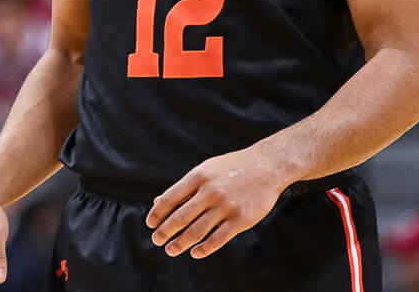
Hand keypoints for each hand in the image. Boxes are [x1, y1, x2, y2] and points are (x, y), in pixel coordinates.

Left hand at [146, 147, 290, 258]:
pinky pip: (218, 239)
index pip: (170, 198)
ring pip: (196, 231)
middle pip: (180, 217)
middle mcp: (210, 191)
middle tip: (156, 240)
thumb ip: (184, 187)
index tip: (150, 224)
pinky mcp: (241, 220)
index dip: (158, 213)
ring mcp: (226, 206)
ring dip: (180, 243)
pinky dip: (203, 249)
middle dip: (165, 232)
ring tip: (171, 250)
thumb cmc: (232, 168)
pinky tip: (195, 253)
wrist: (267, 166)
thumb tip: (158, 202)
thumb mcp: (205, 170)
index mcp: (198, 176)